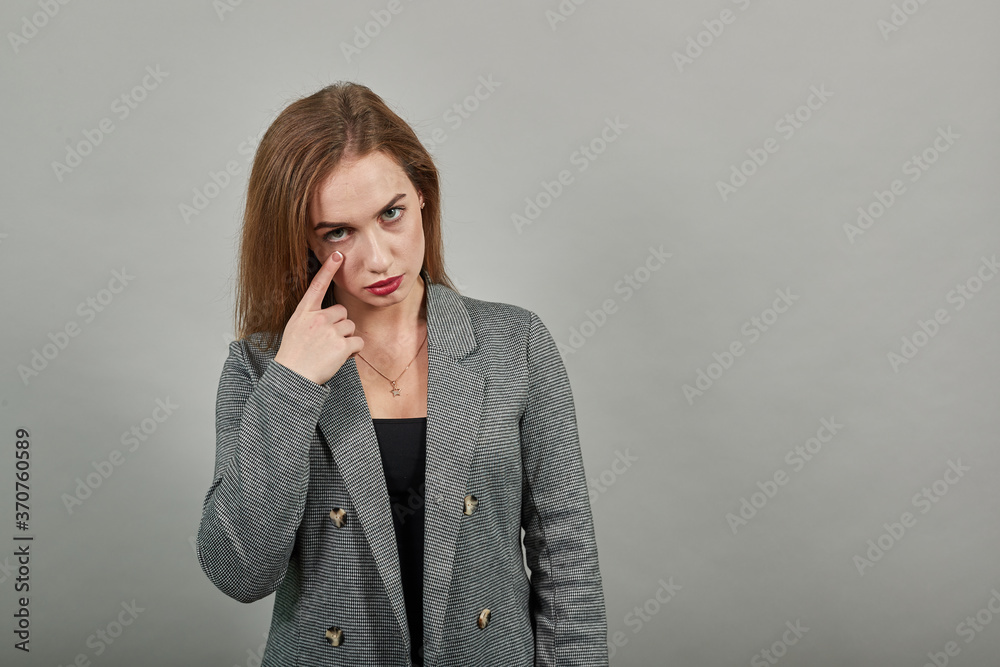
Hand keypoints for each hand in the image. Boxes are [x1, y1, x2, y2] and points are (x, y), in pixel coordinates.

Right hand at [274, 251, 363, 385]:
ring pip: (351, 327)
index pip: (318, 286)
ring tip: (330, 351)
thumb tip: (333, 315)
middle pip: (342, 312)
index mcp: (305, 313)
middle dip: (339, 326)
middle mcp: (318, 318)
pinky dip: (353, 350)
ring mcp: (330, 331)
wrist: (292, 377)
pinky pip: (358, 342)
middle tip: (326, 341)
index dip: (328, 269)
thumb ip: (312, 317)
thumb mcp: (296, 328)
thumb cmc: (294, 355)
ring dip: (346, 339)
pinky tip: (340, 357)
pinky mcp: (342, 346)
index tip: (338, 255)